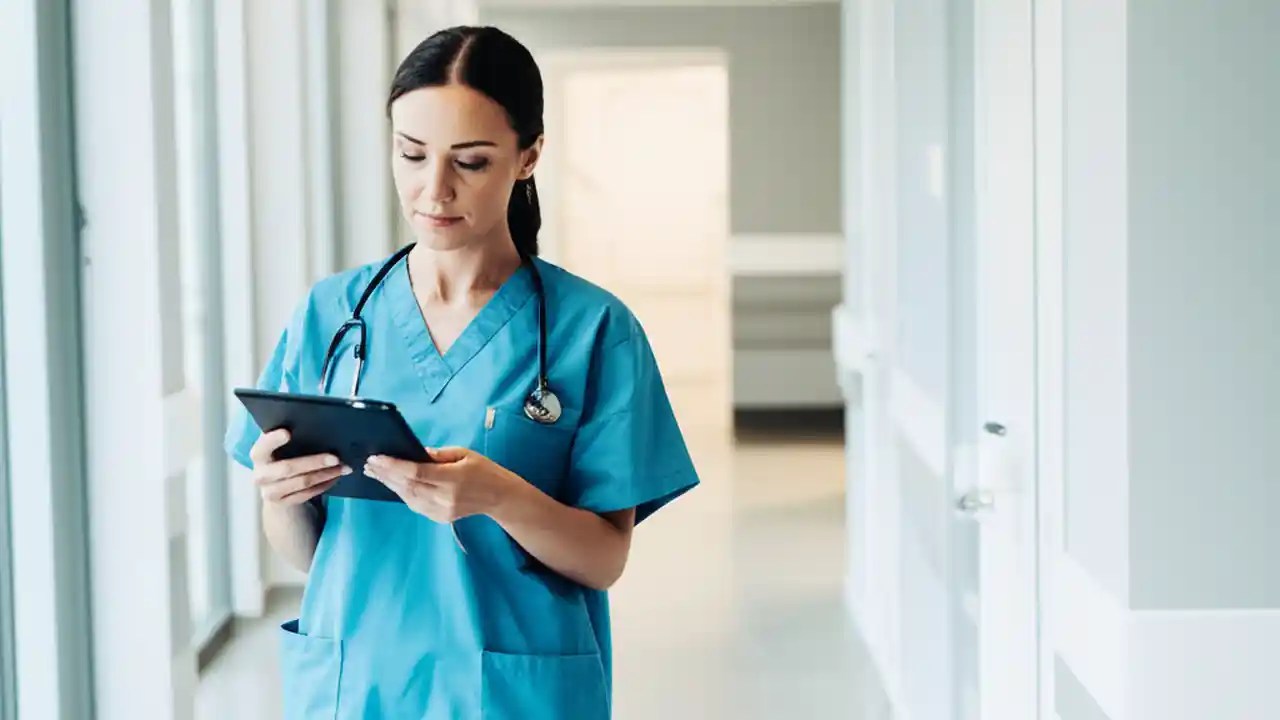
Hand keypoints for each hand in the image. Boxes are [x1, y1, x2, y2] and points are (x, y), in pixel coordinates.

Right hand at [250, 429, 351, 505]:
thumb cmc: (281, 459)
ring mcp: (270, 492)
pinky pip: (307, 494)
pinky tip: (335, 477)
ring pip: (302, 482)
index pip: (262, 447)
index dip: (273, 440)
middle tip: (335, 458)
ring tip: (343, 467)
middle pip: (288, 468)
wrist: (273, 487)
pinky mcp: (283, 503)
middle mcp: (261, 475)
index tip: (287, 433)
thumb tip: (316, 427)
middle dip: (315, 462)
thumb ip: (289, 438)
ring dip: (326, 474)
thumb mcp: (279, 448)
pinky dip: (324, 484)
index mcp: (258, 455)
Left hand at [365, 447, 521, 523]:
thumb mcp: (464, 454)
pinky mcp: (440, 518)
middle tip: (369, 464)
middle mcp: (445, 497)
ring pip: (408, 497)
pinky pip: (415, 505)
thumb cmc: (484, 470)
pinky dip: (402, 494)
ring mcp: (441, 511)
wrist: (499, 497)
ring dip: (390, 484)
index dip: (394, 466)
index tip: (377, 458)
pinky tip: (392, 484)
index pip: (417, 473)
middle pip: (408, 486)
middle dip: (386, 474)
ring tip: (375, 473)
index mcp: (453, 478)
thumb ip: (438, 454)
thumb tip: (415, 452)